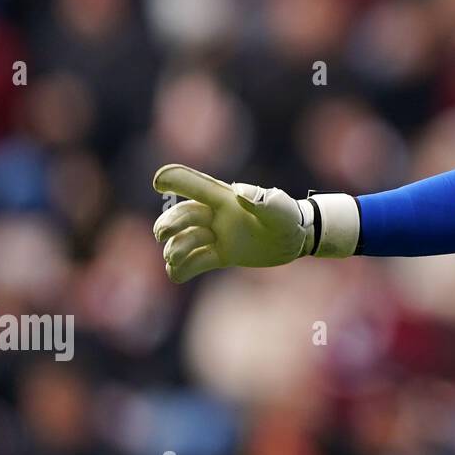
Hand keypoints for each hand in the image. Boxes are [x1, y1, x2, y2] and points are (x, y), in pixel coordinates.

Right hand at [151, 164, 315, 283]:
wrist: (296, 239)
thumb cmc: (288, 217)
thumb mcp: (280, 210)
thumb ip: (262, 202)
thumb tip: (239, 193)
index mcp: (226, 199)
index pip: (197, 186)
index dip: (176, 180)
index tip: (158, 181)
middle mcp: (216, 215)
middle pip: (183, 216)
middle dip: (170, 223)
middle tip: (162, 235)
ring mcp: (216, 236)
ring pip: (185, 240)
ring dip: (175, 248)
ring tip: (175, 258)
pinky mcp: (220, 255)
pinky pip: (195, 262)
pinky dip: (182, 269)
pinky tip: (177, 274)